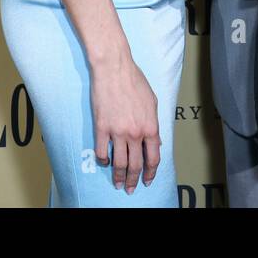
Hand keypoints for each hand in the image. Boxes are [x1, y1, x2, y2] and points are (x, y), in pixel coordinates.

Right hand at [90, 52, 160, 193]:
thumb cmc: (135, 81)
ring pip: (119, 163)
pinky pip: (102, 151)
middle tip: (131, 189)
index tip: (148, 180)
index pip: (153, 158)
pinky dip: (103, 160)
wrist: (114, 68)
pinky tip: (105, 163)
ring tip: (118, 184)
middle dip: (134, 180)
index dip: (151, 172)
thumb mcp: (153, 102)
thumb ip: (154, 124)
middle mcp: (135, 133)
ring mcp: (118, 132)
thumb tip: (155, 141)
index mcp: (150, 127)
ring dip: (119, 176)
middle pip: (136, 165)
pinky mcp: (101, 127)